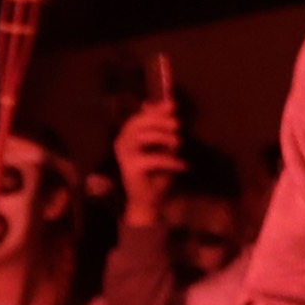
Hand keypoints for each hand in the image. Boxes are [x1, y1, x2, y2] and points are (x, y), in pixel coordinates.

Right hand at [113, 97, 184, 222]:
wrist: (150, 200)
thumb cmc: (157, 172)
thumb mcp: (163, 145)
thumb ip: (163, 127)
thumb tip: (166, 104)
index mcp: (127, 135)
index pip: (139, 116)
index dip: (156, 109)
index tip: (173, 105)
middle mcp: (121, 143)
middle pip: (138, 122)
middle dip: (160, 120)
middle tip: (177, 125)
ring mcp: (124, 155)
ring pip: (143, 137)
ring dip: (164, 138)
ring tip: (178, 143)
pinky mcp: (130, 168)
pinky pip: (154, 158)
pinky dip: (170, 161)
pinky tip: (182, 166)